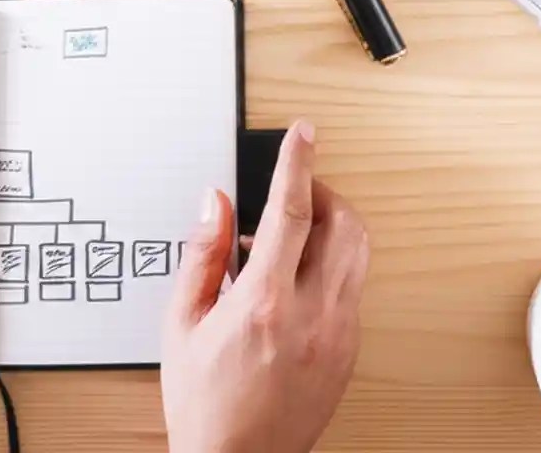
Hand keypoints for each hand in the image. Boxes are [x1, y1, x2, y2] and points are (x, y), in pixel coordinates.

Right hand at [161, 121, 369, 452]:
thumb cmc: (204, 405)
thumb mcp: (182, 324)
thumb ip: (202, 254)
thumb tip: (216, 204)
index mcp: (265, 304)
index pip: (290, 211)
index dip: (297, 163)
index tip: (303, 134)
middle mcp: (313, 314)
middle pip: (342, 223)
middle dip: (323, 192)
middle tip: (295, 189)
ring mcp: (339, 333)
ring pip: (358, 253)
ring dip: (333, 226)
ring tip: (295, 233)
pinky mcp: (351, 349)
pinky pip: (354, 287)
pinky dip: (333, 265)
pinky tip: (299, 278)